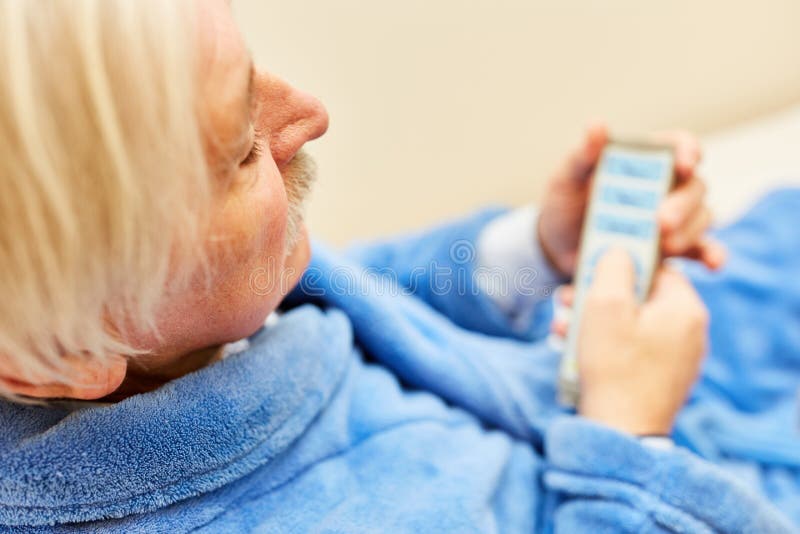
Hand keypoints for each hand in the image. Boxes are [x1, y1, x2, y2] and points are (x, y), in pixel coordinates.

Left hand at [537, 123, 725, 276]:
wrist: (558, 248)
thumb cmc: (566, 202)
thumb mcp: (568, 178)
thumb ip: (583, 155)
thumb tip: (597, 125)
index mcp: (647, 160)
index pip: (679, 145)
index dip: (688, 151)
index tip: (684, 165)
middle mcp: (669, 185)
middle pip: (695, 187)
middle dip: (683, 204)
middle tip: (661, 221)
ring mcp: (675, 218)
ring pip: (702, 218)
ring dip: (691, 232)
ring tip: (667, 246)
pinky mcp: (674, 249)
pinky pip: (702, 250)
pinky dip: (712, 255)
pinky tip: (712, 264)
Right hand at [556, 248, 707, 434]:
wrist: (621, 433)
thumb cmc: (614, 367)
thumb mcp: (606, 305)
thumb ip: (613, 267)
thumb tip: (619, 251)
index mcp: (686, 308)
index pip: (657, 266)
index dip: (621, 263)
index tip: (590, 268)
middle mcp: (691, 332)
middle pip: (641, 296)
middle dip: (599, 295)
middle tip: (567, 298)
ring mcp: (679, 358)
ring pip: (632, 323)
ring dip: (594, 320)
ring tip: (562, 326)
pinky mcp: (662, 379)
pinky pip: (633, 348)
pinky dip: (606, 344)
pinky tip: (575, 349)